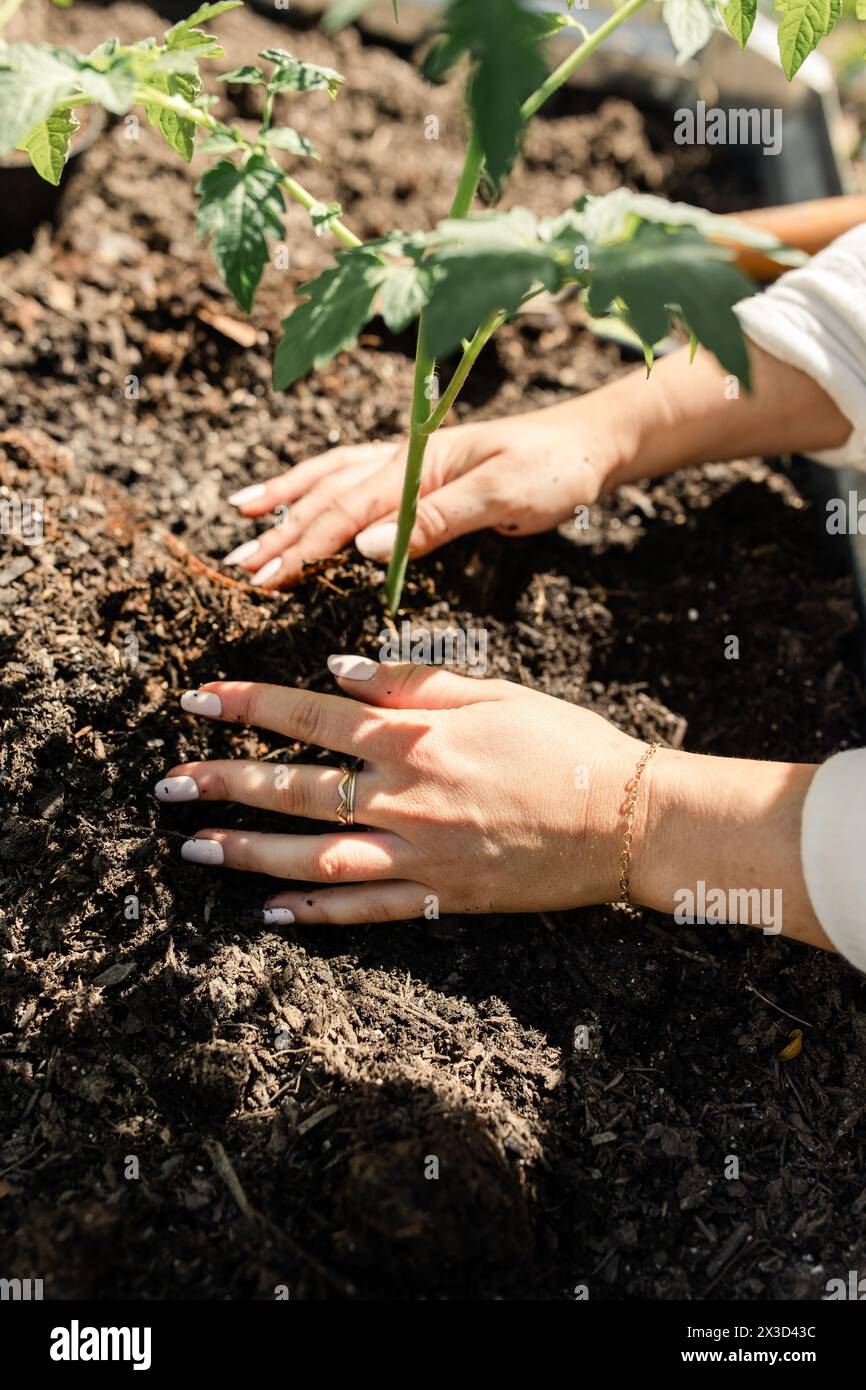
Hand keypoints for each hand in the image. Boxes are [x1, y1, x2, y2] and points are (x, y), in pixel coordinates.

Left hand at [155, 658, 641, 921]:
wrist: (627, 820)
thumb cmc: (564, 744)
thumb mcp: (493, 692)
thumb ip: (411, 684)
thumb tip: (336, 670)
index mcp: (416, 737)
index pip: (310, 717)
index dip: (247, 707)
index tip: (194, 700)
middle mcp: (404, 797)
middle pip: (295, 789)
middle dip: (223, 784)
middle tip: (166, 786)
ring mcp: (418, 854)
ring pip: (312, 856)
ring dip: (247, 853)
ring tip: (193, 848)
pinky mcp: (439, 897)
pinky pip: (363, 911)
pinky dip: (312, 914)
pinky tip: (267, 912)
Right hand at [222, 400, 628, 589]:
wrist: (586, 445)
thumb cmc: (552, 471)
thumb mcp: (504, 497)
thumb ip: (436, 521)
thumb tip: (364, 548)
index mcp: (418, 466)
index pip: (347, 509)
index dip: (304, 545)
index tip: (267, 577)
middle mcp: (403, 460)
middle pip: (327, 495)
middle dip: (280, 533)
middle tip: (237, 569)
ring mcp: (407, 463)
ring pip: (330, 479)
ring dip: (286, 501)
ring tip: (241, 517)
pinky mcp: (417, 474)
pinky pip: (351, 477)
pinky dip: (315, 485)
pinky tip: (293, 495)